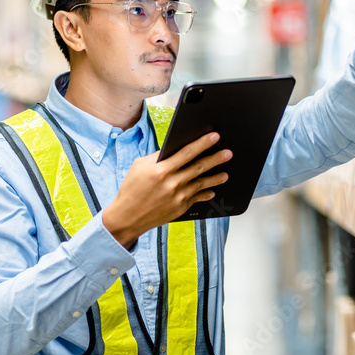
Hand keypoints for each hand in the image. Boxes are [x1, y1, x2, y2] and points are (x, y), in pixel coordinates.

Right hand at [102, 133, 231, 247]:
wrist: (127, 217)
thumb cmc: (131, 189)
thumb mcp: (140, 166)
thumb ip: (158, 157)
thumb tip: (174, 149)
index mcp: (161, 170)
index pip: (187, 152)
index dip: (202, 143)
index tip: (214, 137)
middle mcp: (171, 183)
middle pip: (199, 167)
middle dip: (215, 158)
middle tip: (228, 153)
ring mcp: (177, 197)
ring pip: (201, 184)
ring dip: (216, 178)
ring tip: (225, 174)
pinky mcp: (179, 208)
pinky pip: (196, 198)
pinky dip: (205, 194)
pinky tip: (212, 191)